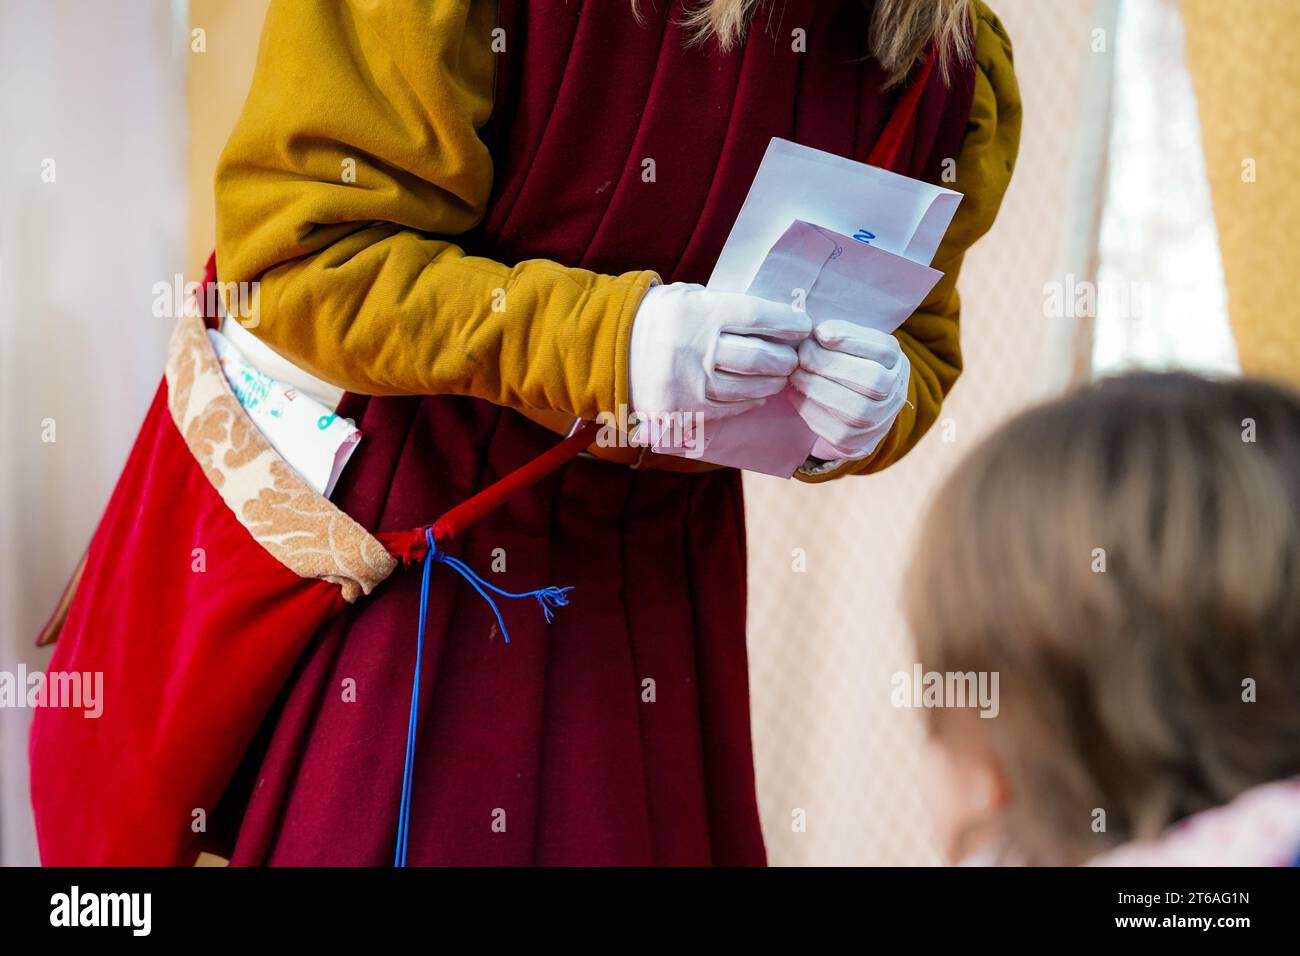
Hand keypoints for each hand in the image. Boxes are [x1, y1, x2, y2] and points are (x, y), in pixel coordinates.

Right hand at [629, 282, 810, 425]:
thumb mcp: (687, 297)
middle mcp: (696, 347)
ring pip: (751, 386)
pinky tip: (756, 393)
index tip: (804, 326)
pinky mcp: (685, 409)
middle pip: (761, 356)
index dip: (788, 322)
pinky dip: (750, 400)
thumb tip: (774, 316)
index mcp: (699, 311)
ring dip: (773, 381)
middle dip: (786, 357)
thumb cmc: (657, 319)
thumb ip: (725, 305)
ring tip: (779, 374)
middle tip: (794, 355)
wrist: (608, 351)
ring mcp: (691, 382)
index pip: (758, 316)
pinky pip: (731, 407)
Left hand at [790, 320, 910, 460]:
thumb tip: (818, 334)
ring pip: (855, 409)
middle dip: (830, 365)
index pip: (882, 349)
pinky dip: (811, 410)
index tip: (819, 333)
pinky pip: (836, 431)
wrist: (850, 408)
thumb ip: (839, 335)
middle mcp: (896, 391)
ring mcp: (880, 420)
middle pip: (872, 380)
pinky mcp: (858, 443)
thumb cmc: (846, 364)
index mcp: (895, 360)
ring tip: (796, 375)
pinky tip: (796, 395)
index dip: (850, 340)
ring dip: (818, 389)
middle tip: (802, 356)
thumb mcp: (849, 343)